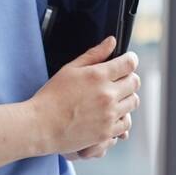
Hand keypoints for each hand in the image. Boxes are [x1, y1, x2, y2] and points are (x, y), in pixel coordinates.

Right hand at [25, 35, 139, 156]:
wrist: (41, 126)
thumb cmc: (52, 96)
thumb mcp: (70, 69)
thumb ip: (94, 54)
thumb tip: (112, 41)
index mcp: (99, 76)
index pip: (129, 63)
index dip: (130, 59)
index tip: (127, 61)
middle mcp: (107, 95)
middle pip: (135, 82)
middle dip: (129, 78)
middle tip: (119, 80)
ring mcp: (109, 115)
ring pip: (133, 102)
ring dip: (127, 97)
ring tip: (115, 98)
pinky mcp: (106, 132)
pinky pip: (126, 124)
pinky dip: (122, 118)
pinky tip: (112, 115)